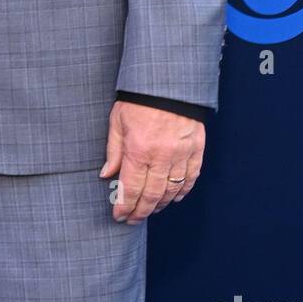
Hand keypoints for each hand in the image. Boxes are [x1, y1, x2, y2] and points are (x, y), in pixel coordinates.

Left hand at [100, 100, 204, 222]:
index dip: (124, 206)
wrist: (168, 82)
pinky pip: (191, 178)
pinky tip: (174, 197)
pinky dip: (183, 191)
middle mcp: (161, 157)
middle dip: (140, 211)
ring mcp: (181, 154)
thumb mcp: (117, 121)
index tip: (119, 216)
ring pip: (172, 190)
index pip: (131, 188)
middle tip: (132, 219)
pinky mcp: (196, 150)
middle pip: (152, 195)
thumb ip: (113, 151)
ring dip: (160, 204)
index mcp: (138, 150)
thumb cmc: (138, 100)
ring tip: (150, 210)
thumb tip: (106, 175)